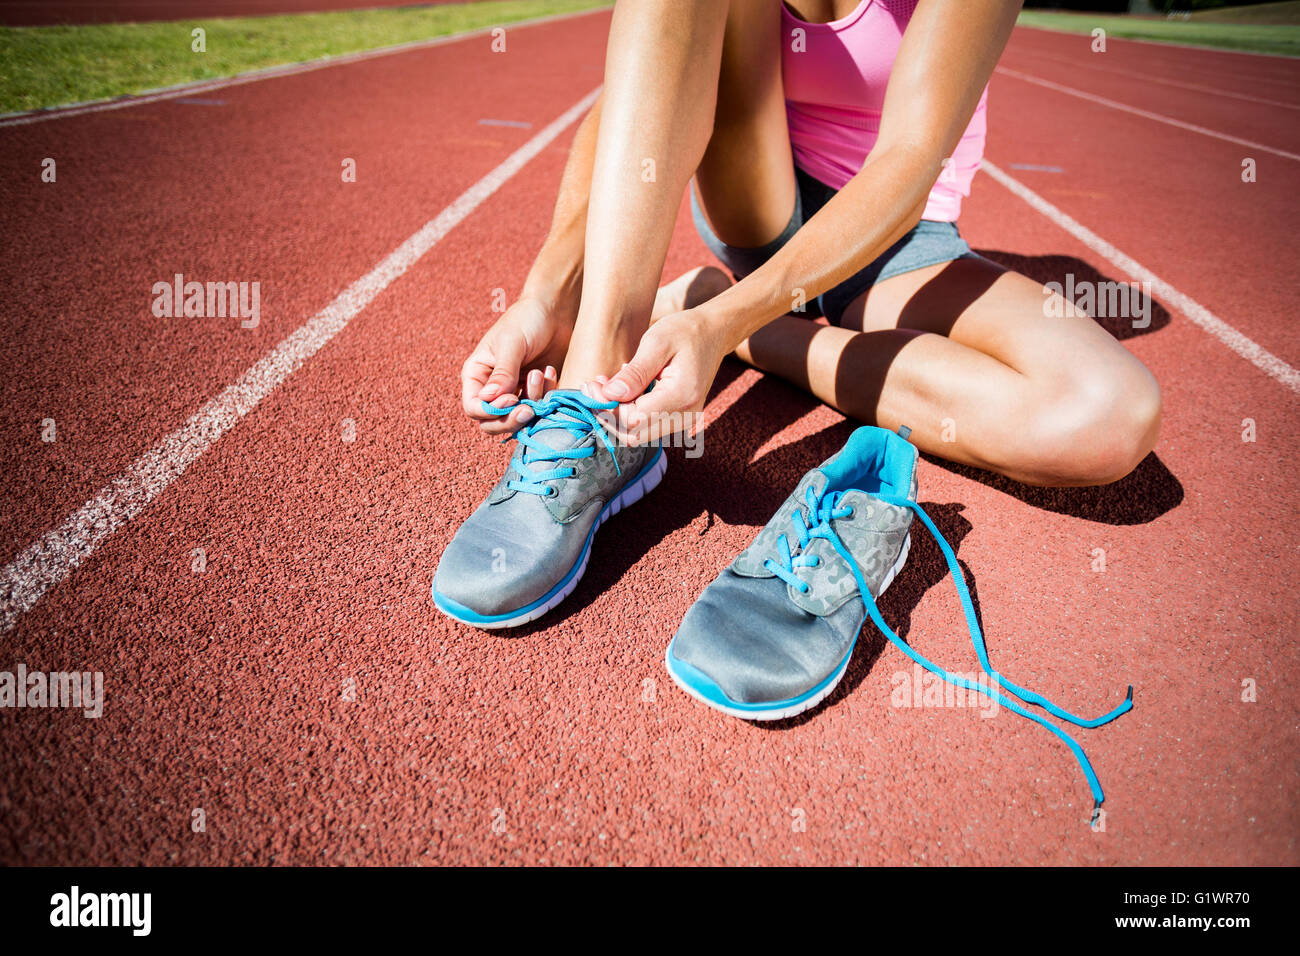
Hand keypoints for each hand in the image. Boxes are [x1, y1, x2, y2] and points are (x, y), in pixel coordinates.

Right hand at [461, 296, 569, 434]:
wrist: (554, 310)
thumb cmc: (526, 320)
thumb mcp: (511, 344)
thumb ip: (502, 373)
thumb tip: (488, 399)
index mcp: (478, 375)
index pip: (474, 407)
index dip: (490, 411)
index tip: (511, 400)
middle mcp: (493, 388)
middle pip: (493, 423)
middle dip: (511, 420)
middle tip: (530, 411)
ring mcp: (516, 392)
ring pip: (518, 419)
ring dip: (533, 401)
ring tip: (541, 373)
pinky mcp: (537, 393)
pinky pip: (540, 408)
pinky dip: (547, 395)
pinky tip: (550, 371)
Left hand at [591, 309, 727, 444]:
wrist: (713, 333)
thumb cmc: (684, 332)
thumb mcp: (656, 343)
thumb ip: (634, 373)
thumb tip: (610, 395)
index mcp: (682, 396)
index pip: (633, 419)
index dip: (606, 406)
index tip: (593, 383)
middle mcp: (686, 416)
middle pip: (632, 434)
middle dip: (607, 414)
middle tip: (595, 385)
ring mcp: (684, 421)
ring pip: (637, 434)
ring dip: (616, 414)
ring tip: (609, 384)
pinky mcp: (679, 420)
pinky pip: (646, 427)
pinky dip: (629, 413)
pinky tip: (625, 389)